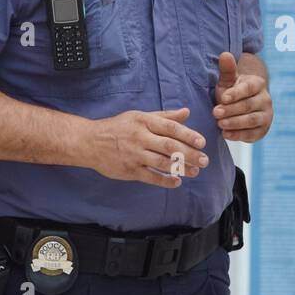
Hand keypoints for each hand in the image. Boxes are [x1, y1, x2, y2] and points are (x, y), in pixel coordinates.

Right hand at [84, 107, 207, 186]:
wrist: (90, 142)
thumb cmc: (118, 127)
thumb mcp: (140, 116)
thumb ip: (165, 116)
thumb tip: (187, 112)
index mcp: (144, 121)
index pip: (170, 128)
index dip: (188, 135)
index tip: (202, 142)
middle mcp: (139, 137)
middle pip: (169, 146)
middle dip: (189, 154)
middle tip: (204, 160)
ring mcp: (134, 155)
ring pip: (162, 162)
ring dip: (181, 168)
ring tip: (195, 172)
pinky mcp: (128, 170)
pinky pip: (150, 177)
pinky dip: (165, 180)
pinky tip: (177, 181)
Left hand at [212, 51, 272, 142]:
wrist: (241, 108)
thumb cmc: (232, 92)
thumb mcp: (228, 81)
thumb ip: (227, 69)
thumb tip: (225, 54)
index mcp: (258, 84)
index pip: (248, 88)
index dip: (236, 93)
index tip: (223, 98)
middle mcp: (265, 100)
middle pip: (249, 105)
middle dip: (231, 110)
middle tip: (216, 113)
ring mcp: (266, 116)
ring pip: (252, 120)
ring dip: (235, 123)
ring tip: (220, 124)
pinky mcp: (263, 130)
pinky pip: (252, 134)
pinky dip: (239, 135)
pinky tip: (226, 134)